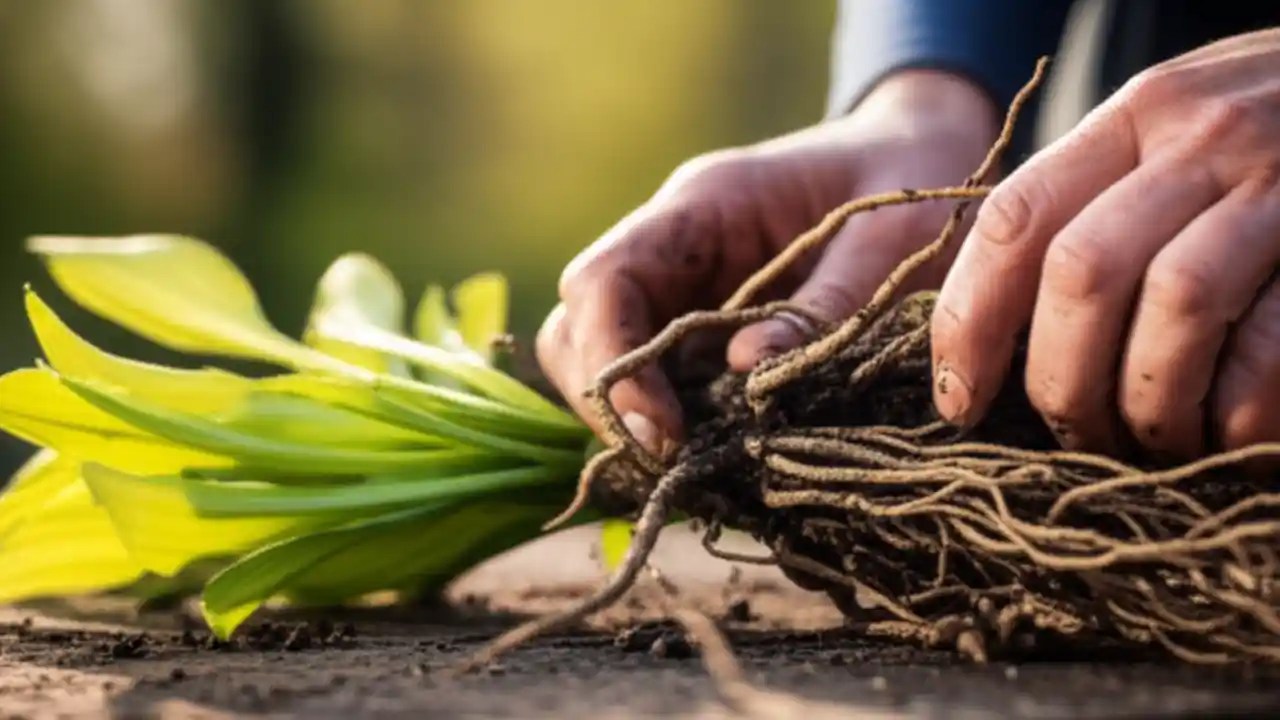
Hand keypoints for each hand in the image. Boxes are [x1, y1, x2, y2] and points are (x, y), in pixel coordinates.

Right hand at [538, 70, 998, 450]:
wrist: (927, 158)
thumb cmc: (914, 184)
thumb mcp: (891, 243)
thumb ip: (824, 305)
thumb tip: (747, 372)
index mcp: (701, 208)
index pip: (604, 280)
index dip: (612, 358)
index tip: (664, 429)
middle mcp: (672, 251)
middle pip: (580, 328)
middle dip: (608, 399)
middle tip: (672, 458)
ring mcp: (684, 291)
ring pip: (606, 359)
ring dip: (632, 418)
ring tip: (694, 464)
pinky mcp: (707, 332)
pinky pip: (660, 380)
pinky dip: (672, 423)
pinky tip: (717, 456)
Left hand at [932, 29, 1279, 458]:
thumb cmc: (1270, 134)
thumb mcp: (1175, 134)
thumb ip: (1093, 200)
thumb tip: (987, 319)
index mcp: (1137, 117)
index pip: (1014, 220)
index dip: (969, 324)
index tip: (959, 401)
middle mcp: (1203, 139)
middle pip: (1083, 273)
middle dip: (1059, 379)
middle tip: (1072, 433)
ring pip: (1175, 307)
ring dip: (1146, 400)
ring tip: (1147, 439)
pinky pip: (1270, 347)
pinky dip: (1235, 413)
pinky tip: (1226, 437)